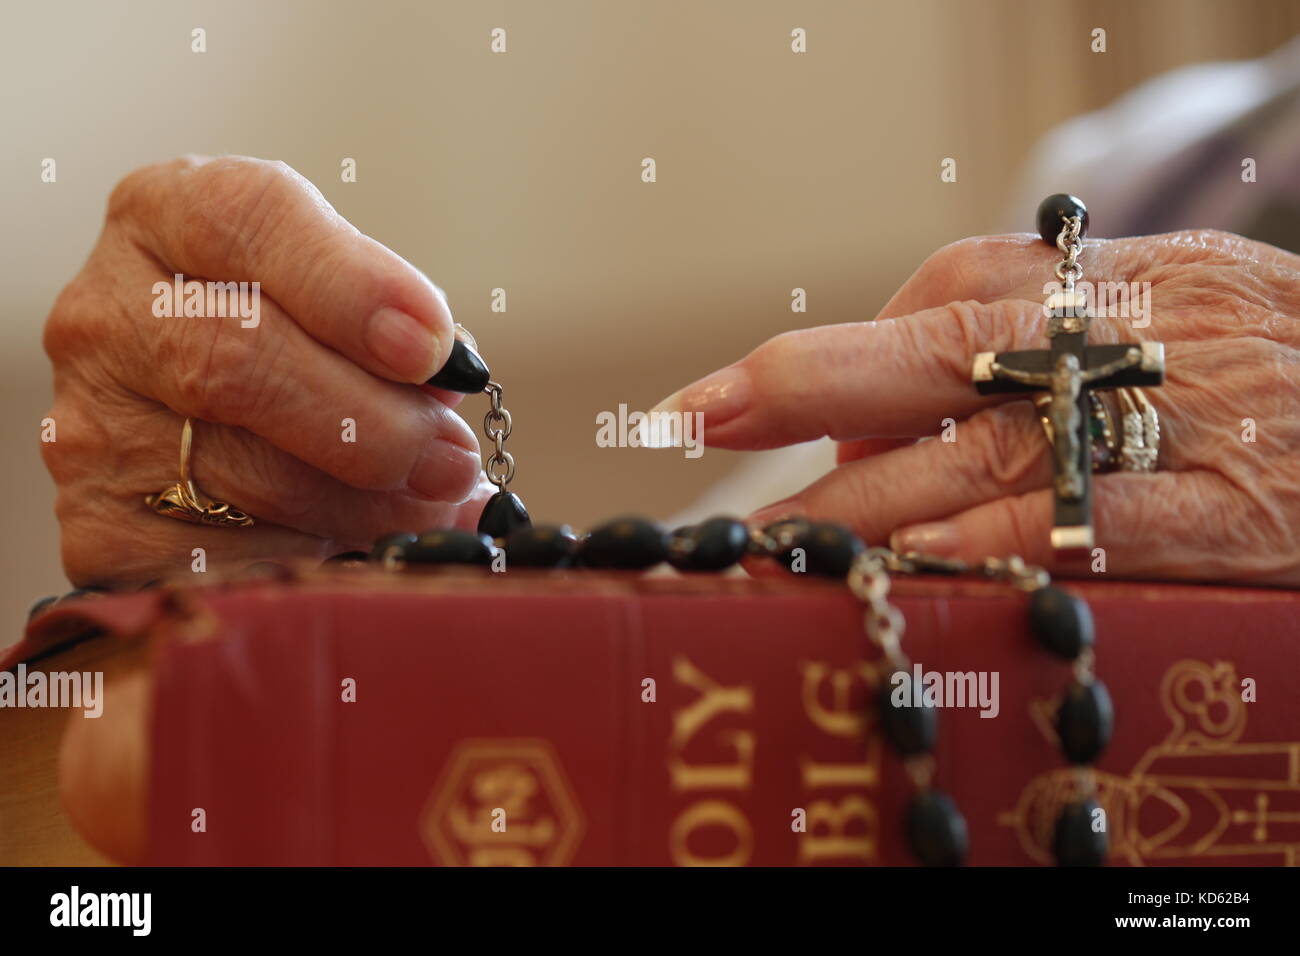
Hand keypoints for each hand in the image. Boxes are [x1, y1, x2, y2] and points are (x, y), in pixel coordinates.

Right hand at [42, 156, 491, 586]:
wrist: (189, 438)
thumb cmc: (288, 349)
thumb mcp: (330, 301)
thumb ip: (384, 326)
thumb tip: (452, 377)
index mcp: (167, 216)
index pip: (247, 220)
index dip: (350, 286)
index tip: (431, 347)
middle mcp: (107, 311)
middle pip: (238, 361)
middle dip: (370, 421)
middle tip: (451, 457)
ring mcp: (88, 423)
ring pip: (240, 472)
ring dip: (360, 501)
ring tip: (427, 502)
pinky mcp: (99, 527)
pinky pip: (220, 556)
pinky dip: (310, 555)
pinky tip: (357, 544)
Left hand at [652, 230, 1299, 584]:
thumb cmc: (1260, 361)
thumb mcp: (1146, 313)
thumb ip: (1015, 346)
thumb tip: (873, 424)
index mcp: (1094, 282)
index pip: (931, 304)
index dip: (816, 361)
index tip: (718, 401)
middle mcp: (1117, 338)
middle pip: (931, 359)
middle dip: (802, 392)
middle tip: (691, 428)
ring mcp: (1166, 420)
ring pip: (981, 450)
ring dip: (864, 495)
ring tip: (771, 536)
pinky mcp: (1217, 508)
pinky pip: (1082, 522)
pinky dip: (992, 539)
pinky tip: (915, 559)